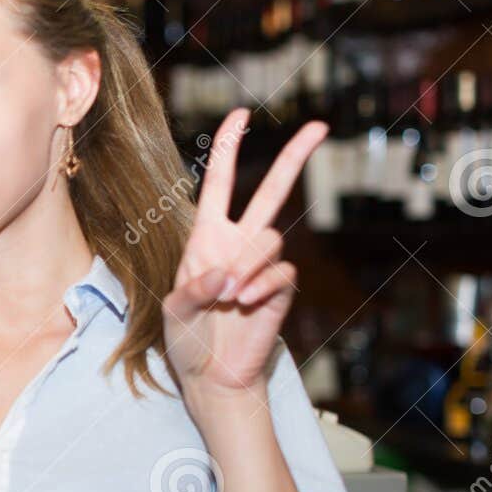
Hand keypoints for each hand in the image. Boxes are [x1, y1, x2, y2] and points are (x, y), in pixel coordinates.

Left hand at [164, 109, 327, 401]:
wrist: (211, 376)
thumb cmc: (186, 340)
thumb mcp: (173, 311)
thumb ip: (193, 289)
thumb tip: (227, 276)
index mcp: (206, 238)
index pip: (220, 185)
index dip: (228, 149)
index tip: (241, 115)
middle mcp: (238, 244)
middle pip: (272, 192)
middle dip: (294, 158)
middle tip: (318, 126)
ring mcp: (262, 266)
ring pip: (270, 240)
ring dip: (246, 265)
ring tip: (227, 295)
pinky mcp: (280, 291)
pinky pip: (280, 274)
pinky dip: (260, 286)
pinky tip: (244, 304)